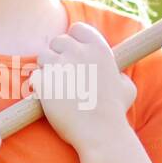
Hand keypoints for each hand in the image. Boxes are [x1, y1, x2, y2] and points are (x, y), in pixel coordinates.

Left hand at [26, 22, 135, 153]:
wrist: (100, 133)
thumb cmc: (114, 113)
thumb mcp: (126, 88)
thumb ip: (120, 75)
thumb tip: (117, 74)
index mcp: (98, 48)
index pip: (77, 29)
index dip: (74, 41)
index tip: (74, 55)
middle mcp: (78, 52)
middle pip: (57, 41)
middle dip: (58, 56)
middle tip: (64, 75)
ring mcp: (59, 65)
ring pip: (43, 56)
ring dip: (47, 69)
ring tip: (57, 87)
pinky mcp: (44, 81)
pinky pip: (35, 76)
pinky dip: (39, 86)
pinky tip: (48, 98)